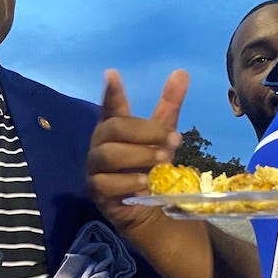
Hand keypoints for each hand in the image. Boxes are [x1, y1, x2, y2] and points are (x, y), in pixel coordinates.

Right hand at [86, 69, 186, 235]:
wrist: (146, 205)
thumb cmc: (149, 165)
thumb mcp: (162, 134)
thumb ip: (169, 105)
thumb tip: (182, 73)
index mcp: (114, 125)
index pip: (110, 105)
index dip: (111, 91)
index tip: (112, 74)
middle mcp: (100, 143)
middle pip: (114, 128)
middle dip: (145, 133)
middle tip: (172, 141)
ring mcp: (95, 167)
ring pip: (109, 155)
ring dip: (139, 156)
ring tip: (163, 162)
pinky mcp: (96, 190)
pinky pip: (106, 183)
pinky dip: (128, 181)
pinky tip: (146, 184)